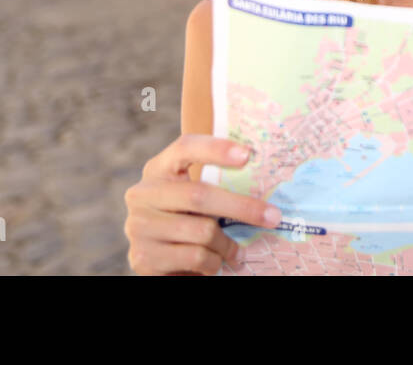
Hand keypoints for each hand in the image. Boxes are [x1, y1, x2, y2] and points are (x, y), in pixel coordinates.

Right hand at [123, 134, 280, 274]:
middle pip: (199, 195)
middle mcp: (143, 194)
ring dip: (227, 245)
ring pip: (202, 231)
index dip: (215, 149)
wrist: (151, 257)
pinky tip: (214, 263)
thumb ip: (211, 185)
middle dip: (242, 207)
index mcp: (158, 169)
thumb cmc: (182, 218)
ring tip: (236, 251)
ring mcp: (139, 226)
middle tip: (273, 217)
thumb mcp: (190, 196)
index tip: (247, 154)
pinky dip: (214, 263)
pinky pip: (195, 257)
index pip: (184, 148)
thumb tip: (261, 185)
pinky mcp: (143, 256)